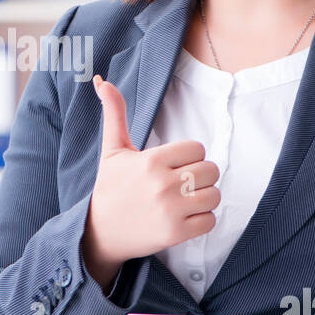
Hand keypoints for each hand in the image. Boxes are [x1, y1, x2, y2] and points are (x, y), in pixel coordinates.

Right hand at [80, 74, 220, 276]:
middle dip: (200, 176)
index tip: (176, 165)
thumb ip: (114, 113)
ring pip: (214, 195)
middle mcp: (163, 184)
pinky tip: (185, 218)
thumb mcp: (112, 149)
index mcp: (152, 160)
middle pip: (211, 170)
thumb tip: (101, 80)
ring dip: (204, 198)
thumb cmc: (110, 188)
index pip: (198, 148)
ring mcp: (171, 210)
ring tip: (185, 200)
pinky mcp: (176, 233)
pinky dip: (202, 220)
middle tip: (183, 184)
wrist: (99, 232)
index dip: (190, 156)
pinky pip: (210, 220)